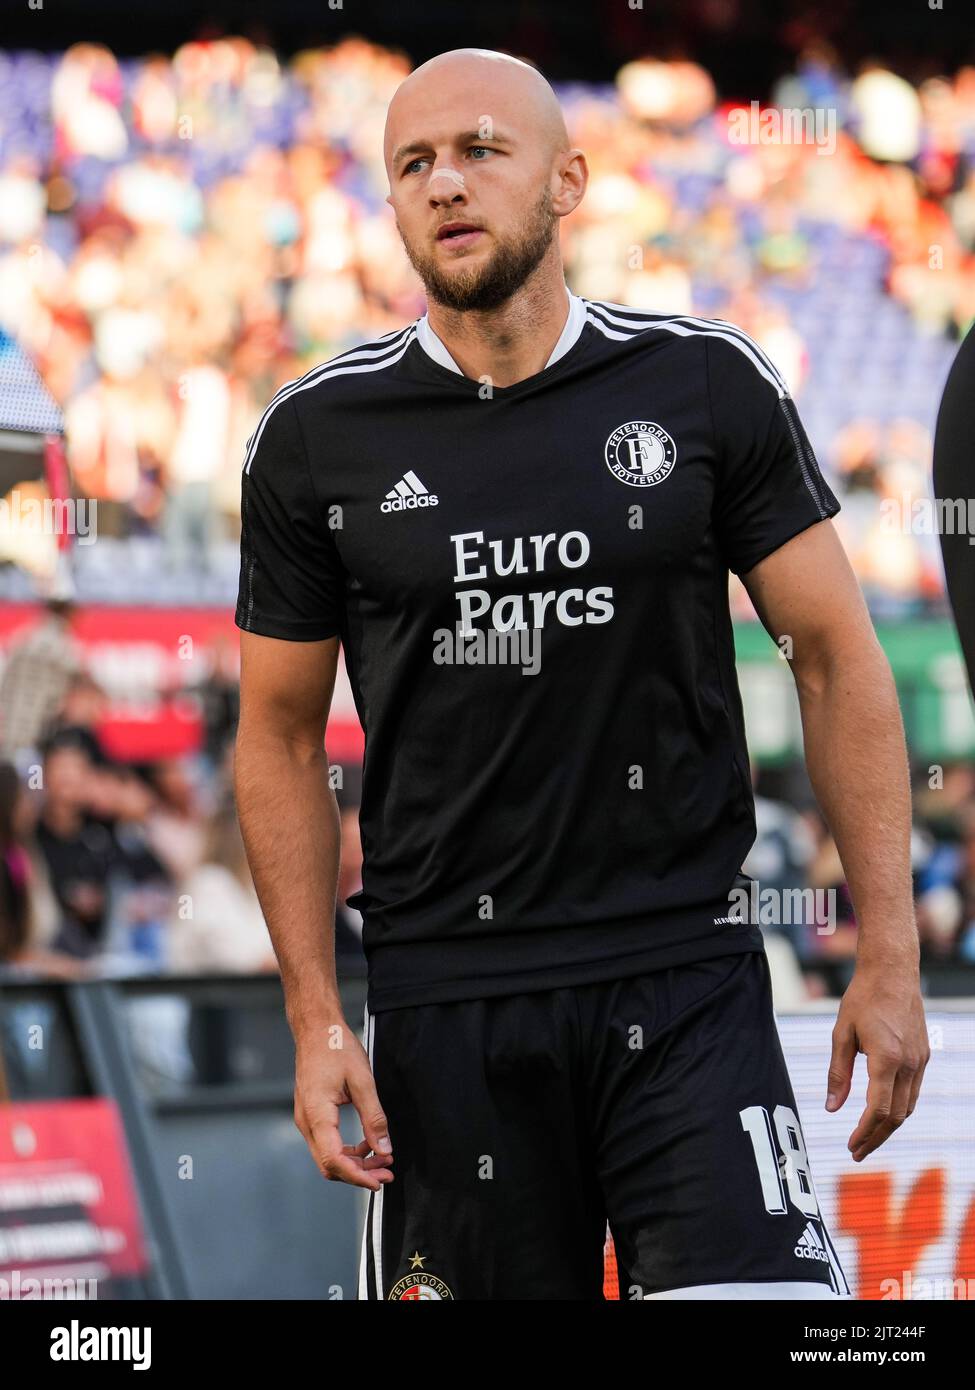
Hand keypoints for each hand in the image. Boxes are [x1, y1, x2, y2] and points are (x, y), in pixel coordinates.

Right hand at [293, 1020, 393, 1190]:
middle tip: (387, 1173)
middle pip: (329, 1164)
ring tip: (382, 1160)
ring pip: (328, 1156)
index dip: (357, 1176)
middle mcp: (306, 1121)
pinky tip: (368, 1144)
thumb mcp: (362, 1080)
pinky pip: (327, 1143)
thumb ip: (374, 1117)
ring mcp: (306, 1119)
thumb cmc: (336, 1048)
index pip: (333, 1159)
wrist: (316, 1029)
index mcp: (317, 1114)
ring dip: (355, 1163)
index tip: (378, 1182)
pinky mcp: (311, 1116)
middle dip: (359, 1173)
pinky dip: (347, 1150)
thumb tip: (384, 1150)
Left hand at [826, 957, 928, 1161]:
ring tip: (867, 1139)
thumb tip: (832, 1107)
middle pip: (896, 1116)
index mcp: (886, 1058)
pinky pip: (912, 1092)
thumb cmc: (863, 998)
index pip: (878, 1109)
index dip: (864, 1132)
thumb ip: (838, 1072)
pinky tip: (882, 1113)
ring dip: (888, 1127)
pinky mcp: (923, 1056)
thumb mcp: (841, 1033)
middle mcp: (908, 1064)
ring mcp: (920, 1061)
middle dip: (876, 1138)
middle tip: (856, 1153)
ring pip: (908, 1107)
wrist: (893, 972)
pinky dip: (898, 1108)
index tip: (850, 1146)